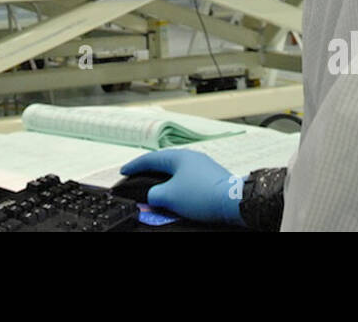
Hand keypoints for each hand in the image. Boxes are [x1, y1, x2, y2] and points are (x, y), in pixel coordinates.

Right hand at [120, 149, 245, 225]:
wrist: (233, 200)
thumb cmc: (201, 195)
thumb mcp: (169, 197)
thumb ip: (154, 196)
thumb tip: (152, 197)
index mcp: (177, 156)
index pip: (150, 159)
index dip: (134, 166)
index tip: (124, 171)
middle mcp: (190, 156)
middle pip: (164, 162)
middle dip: (149, 171)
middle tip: (138, 177)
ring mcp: (202, 165)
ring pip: (177, 170)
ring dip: (164, 179)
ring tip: (157, 188)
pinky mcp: (211, 176)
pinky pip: (187, 178)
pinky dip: (177, 185)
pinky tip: (177, 194)